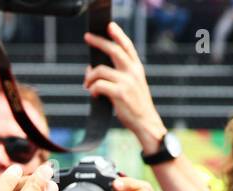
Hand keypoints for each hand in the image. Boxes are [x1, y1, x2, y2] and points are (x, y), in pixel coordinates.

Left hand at [83, 21, 164, 151]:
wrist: (145, 123)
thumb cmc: (134, 105)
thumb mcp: (130, 86)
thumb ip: (116, 75)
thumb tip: (92, 69)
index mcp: (136, 68)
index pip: (127, 46)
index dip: (118, 34)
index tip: (109, 25)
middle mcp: (133, 71)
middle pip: (113, 50)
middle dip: (98, 42)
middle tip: (87, 37)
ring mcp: (127, 82)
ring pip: (99, 70)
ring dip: (89, 77)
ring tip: (87, 85)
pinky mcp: (120, 93)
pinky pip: (98, 85)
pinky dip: (92, 90)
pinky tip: (94, 95)